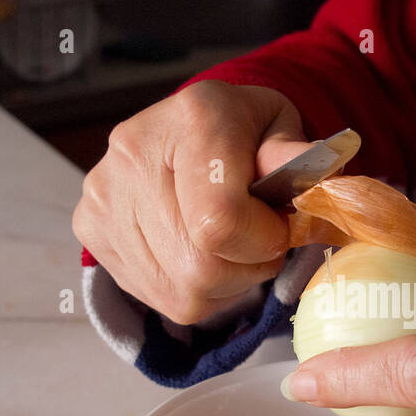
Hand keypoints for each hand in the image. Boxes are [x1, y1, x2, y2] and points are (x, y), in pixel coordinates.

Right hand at [72, 81, 310, 323]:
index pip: (219, 223)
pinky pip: (159, 296)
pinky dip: (192, 287)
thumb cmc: (245, 132)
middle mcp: (133, 156)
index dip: (261, 240)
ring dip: (222, 282)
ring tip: (226, 242)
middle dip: (246, 265)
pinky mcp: (92, 231)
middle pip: (200, 268)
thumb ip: (301, 161)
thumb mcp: (284, 131)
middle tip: (255, 237)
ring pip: (182, 292)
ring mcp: (103, 198)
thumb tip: (323, 185)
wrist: (188, 125)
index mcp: (193, 119)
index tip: (276, 225)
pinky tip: (196, 250)